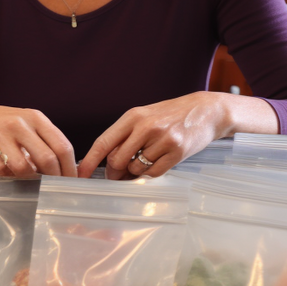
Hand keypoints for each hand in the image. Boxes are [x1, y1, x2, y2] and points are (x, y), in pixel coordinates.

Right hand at [0, 102, 76, 176]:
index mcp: (35, 117)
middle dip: (53, 178)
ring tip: (23, 175)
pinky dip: (5, 175)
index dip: (70, 168)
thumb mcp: (25, 123)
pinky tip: (3, 169)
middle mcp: (18, 123)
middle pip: (47, 159)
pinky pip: (0, 169)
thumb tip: (66, 169)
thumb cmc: (1, 125)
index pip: (62, 146)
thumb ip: (44, 141)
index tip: (72, 181)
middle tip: (53, 187)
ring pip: (23, 168)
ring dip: (26, 177)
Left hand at [75, 92, 229, 179]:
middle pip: (117, 160)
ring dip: (135, 172)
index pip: (104, 142)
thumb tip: (107, 164)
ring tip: (144, 162)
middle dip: (115, 171)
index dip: (89, 161)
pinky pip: (154, 173)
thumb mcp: (144, 117)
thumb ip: (125, 136)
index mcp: (133, 116)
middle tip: (118, 174)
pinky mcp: (178, 152)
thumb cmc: (170, 115)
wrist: (206, 111)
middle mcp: (146, 127)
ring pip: (135, 169)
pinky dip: (151, 174)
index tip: (80, 175)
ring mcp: (163, 139)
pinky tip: (157, 163)